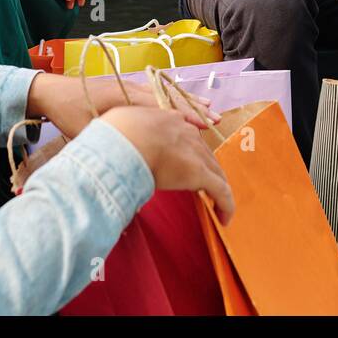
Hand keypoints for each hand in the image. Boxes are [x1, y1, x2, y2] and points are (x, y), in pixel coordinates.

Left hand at [27, 72, 219, 138]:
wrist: (52, 92)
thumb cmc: (68, 113)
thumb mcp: (87, 133)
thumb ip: (106, 145)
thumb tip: (124, 168)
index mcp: (125, 98)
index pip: (161, 106)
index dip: (184, 116)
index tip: (203, 126)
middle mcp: (132, 89)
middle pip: (169, 98)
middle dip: (193, 109)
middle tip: (215, 119)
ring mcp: (131, 88)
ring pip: (165, 95)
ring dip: (186, 103)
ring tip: (209, 110)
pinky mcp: (127, 90)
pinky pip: (156, 94)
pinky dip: (172, 100)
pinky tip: (183, 106)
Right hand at [103, 106, 235, 224]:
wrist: (122, 140)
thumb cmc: (112, 134)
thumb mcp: (118, 124)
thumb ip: (122, 131)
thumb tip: (111, 139)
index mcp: (168, 119)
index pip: (185, 135)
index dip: (188, 150)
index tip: (185, 162)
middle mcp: (186, 132)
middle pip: (204, 153)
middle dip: (207, 169)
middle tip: (205, 186)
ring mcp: (195, 152)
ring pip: (215, 171)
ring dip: (218, 188)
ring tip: (218, 204)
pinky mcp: (200, 174)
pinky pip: (221, 191)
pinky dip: (226, 205)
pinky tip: (225, 218)